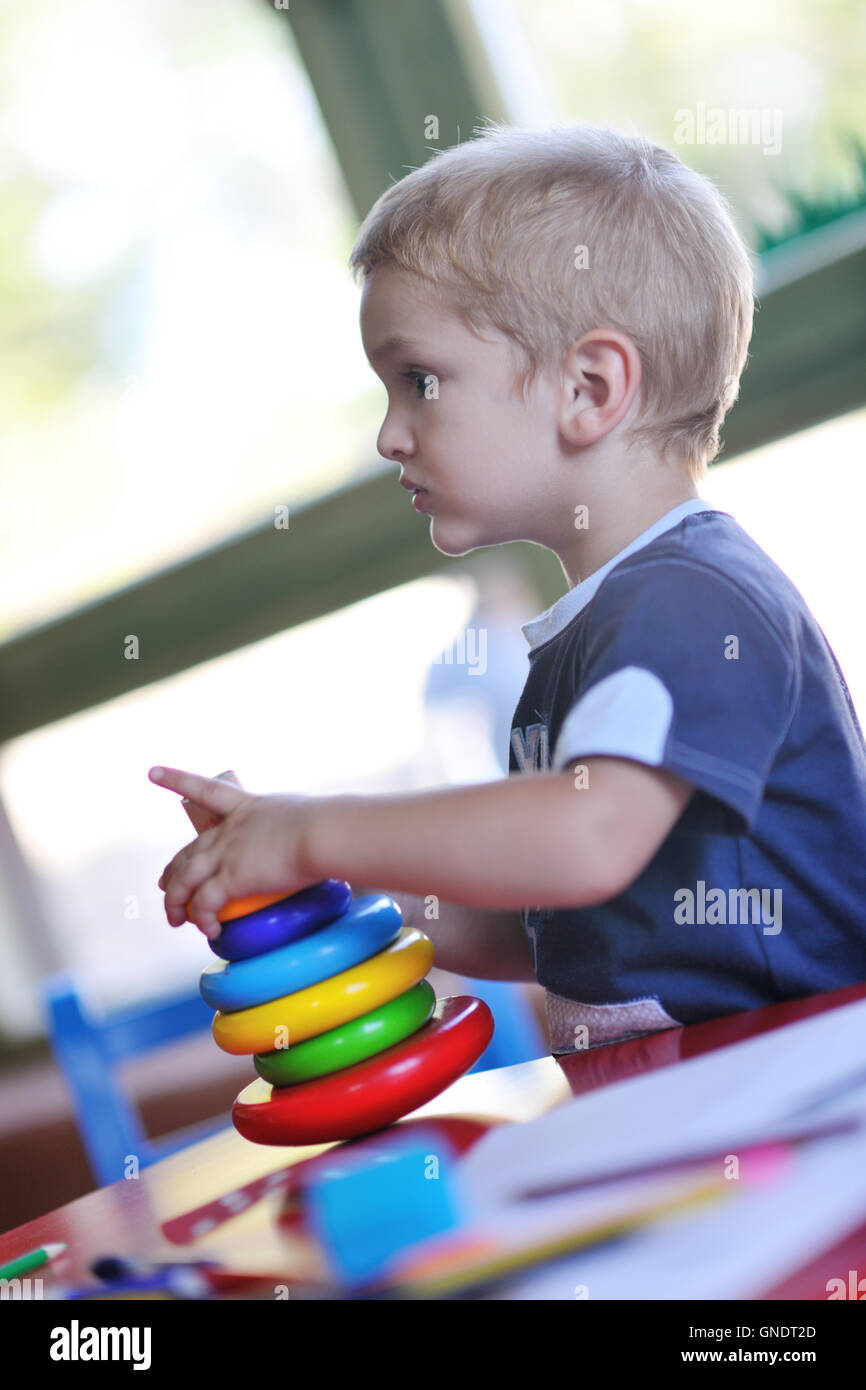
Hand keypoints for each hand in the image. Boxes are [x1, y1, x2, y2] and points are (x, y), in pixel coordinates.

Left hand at [150, 766, 320, 938]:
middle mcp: (230, 829)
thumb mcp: (306, 818)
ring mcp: (227, 853)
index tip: (153, 772)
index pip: (205, 788)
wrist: (324, 834)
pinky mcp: (231, 878)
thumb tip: (321, 844)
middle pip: (188, 851)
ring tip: (174, 919)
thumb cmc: (329, 826)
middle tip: (164, 884)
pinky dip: (203, 919)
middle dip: (172, 871)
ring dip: (175, 903)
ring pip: (184, 881)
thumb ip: (301, 830)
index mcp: (247, 807)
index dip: (176, 779)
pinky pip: (205, 904)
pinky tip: (209, 929)